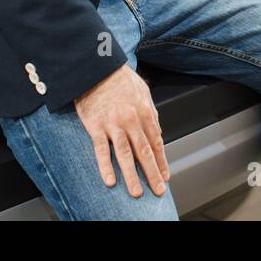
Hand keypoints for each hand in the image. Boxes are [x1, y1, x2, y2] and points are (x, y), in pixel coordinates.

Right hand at [74, 64, 170, 197]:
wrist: (97, 67)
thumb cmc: (120, 79)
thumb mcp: (143, 92)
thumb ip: (152, 113)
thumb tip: (157, 133)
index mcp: (145, 112)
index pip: (156, 143)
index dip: (161, 162)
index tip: (165, 176)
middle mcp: (131, 120)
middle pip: (144, 152)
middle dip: (152, 173)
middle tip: (157, 190)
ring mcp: (113, 124)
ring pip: (125, 155)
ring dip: (131, 176)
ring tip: (136, 192)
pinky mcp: (96, 126)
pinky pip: (101, 150)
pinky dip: (106, 166)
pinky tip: (110, 180)